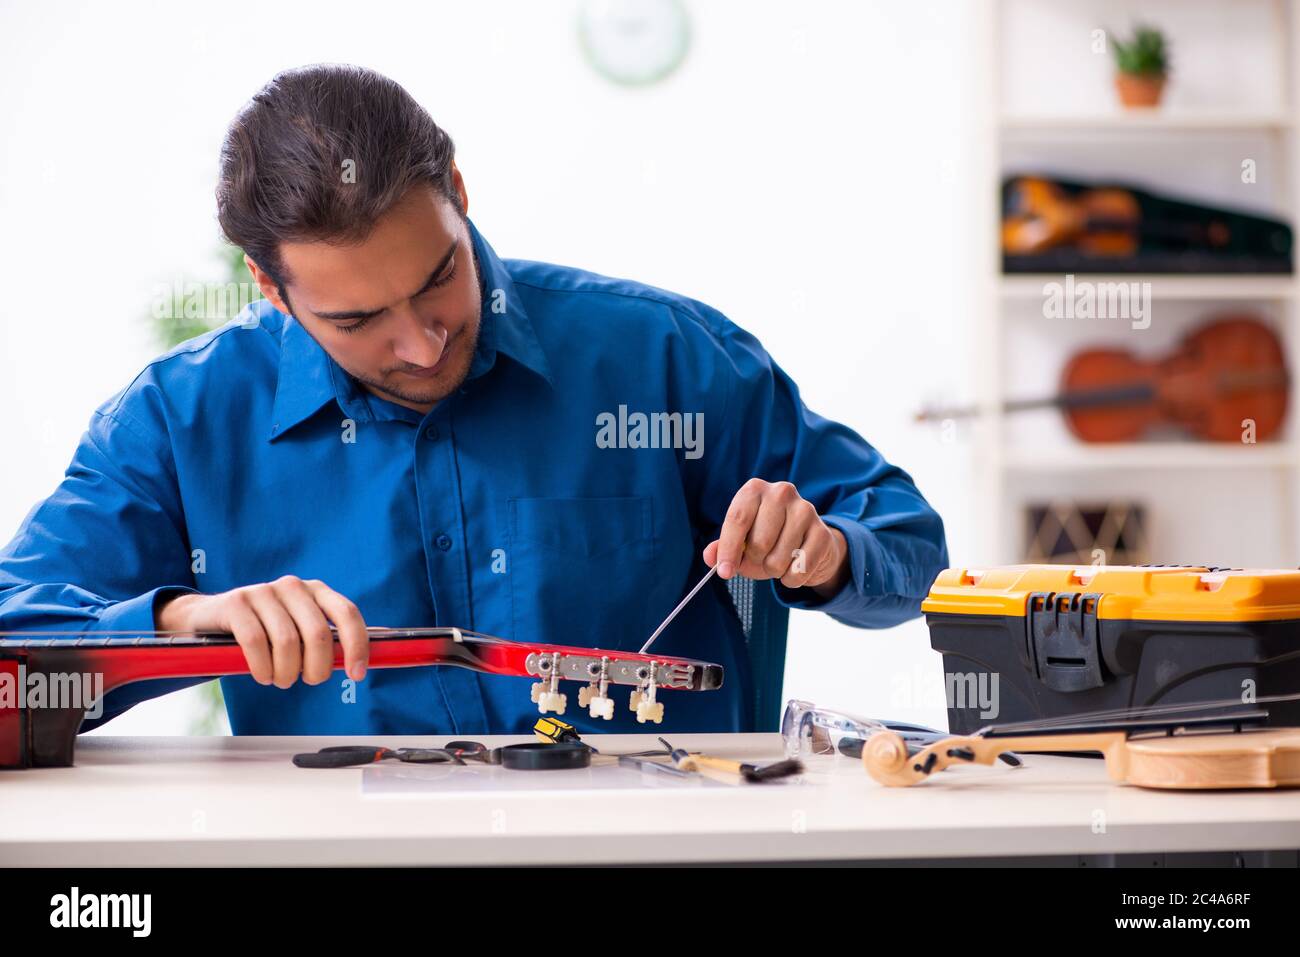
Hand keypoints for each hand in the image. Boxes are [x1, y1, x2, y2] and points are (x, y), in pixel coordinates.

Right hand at [155, 576, 368, 687]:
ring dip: (286, 673)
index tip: (357, 675)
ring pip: (287, 642)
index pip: (347, 613)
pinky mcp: (236, 603)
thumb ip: (325, 643)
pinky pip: (256, 642)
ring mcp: (263, 591)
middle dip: (317, 668)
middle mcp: (292, 586)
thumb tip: (360, 666)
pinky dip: (262, 668)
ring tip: (280, 680)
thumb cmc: (264, 632)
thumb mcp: (297, 631)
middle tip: (307, 681)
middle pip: (318, 634)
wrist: (208, 619)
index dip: (357, 646)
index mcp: (315, 590)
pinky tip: (263, 675)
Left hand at [703, 479, 849, 597]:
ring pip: (778, 559)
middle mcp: (781, 492)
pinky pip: (799, 570)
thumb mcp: (741, 542)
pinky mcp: (823, 533)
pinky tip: (794, 567)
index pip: (737, 519)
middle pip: (758, 542)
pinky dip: (791, 579)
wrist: (809, 543)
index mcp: (755, 490)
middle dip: (755, 562)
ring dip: (774, 571)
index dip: (728, 549)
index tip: (724, 572)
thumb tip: (710, 557)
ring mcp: (805, 510)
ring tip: (777, 562)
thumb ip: (722, 548)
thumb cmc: (769, 540)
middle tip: (760, 560)